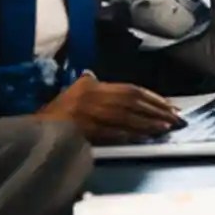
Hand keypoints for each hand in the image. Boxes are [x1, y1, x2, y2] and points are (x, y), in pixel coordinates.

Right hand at [36, 72, 182, 144]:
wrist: (39, 127)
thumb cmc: (59, 109)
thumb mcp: (76, 89)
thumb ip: (90, 83)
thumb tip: (95, 77)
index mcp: (96, 88)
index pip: (132, 90)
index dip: (153, 97)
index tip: (170, 105)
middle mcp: (96, 99)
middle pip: (134, 103)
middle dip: (157, 110)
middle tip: (176, 117)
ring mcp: (93, 115)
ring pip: (128, 118)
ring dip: (149, 123)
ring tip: (167, 127)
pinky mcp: (88, 131)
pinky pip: (114, 133)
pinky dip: (130, 135)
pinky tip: (144, 137)